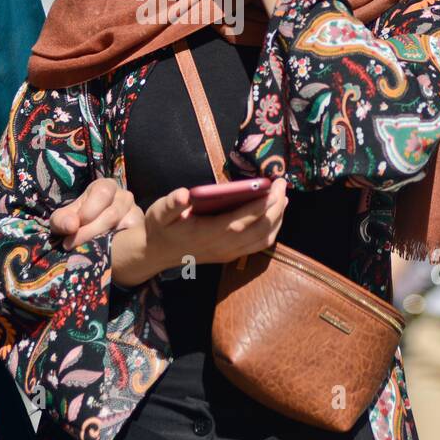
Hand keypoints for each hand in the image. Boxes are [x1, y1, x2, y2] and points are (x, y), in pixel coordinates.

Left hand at [49, 178, 140, 250]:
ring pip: (121, 227)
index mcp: (106, 186)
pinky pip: (131, 238)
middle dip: (89, 232)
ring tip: (84, 249)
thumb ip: (62, 220)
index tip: (74, 227)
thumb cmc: (78, 222)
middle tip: (72, 245)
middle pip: (111, 214)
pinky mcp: (140, 229)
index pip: (103, 193)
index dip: (88, 211)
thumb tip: (72, 226)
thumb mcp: (64, 220)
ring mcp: (135, 212)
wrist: (93, 237)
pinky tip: (102, 252)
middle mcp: (124, 196)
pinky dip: (114, 247)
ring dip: (99, 241)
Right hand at [112, 178, 289, 286]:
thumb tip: (183, 194)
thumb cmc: (160, 227)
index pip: (240, 221)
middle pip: (259, 230)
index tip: (274, 188)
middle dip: (276, 208)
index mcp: (206, 234)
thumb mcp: (159, 212)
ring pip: (263, 240)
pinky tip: (274, 213)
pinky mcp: (231, 255)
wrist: (156, 253)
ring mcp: (229, 253)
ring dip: (278, 219)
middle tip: (283, 185)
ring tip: (284, 197)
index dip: (260, 206)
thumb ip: (171, 203)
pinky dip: (272, 229)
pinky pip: (259, 245)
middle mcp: (222, 246)